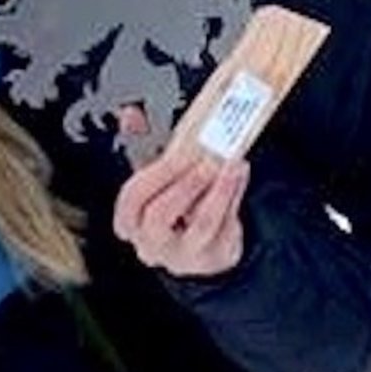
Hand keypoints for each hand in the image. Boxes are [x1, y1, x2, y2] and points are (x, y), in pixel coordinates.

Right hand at [113, 132, 251, 276]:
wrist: (202, 244)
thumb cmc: (174, 206)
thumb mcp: (155, 178)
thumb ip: (141, 143)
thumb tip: (130, 114)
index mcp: (131, 224)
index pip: (131, 200)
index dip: (152, 175)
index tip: (175, 155)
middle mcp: (152, 245)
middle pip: (160, 215)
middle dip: (185, 185)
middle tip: (206, 160)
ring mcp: (183, 255)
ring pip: (201, 225)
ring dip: (219, 190)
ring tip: (232, 164)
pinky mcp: (214, 257)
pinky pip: (227, 226)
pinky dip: (235, 195)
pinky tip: (239, 174)